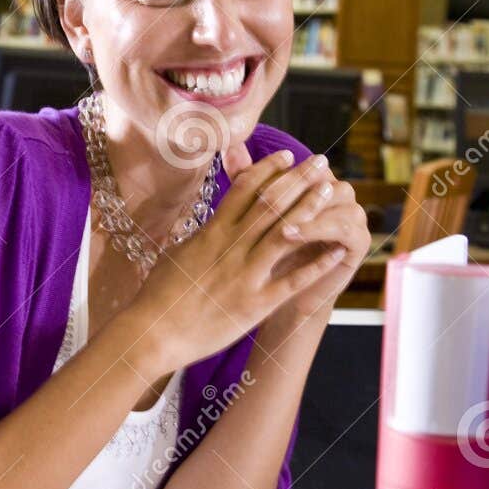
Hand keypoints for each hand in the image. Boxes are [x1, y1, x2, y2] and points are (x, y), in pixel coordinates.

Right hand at [123, 147, 349, 375]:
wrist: (152, 333)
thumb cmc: (158, 296)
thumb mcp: (178, 253)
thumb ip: (201, 236)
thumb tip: (212, 220)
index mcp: (212, 234)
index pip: (244, 190)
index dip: (269, 169)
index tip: (288, 155)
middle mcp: (230, 248)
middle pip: (271, 203)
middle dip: (298, 179)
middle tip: (321, 162)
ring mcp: (244, 276)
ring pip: (284, 233)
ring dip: (310, 209)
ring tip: (331, 192)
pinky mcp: (255, 305)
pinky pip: (292, 281)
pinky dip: (316, 264)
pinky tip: (336, 250)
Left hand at [260, 162, 370, 326]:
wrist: (286, 296)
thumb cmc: (267, 253)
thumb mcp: (255, 217)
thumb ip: (246, 181)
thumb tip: (229, 147)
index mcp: (315, 182)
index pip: (301, 166)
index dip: (279, 173)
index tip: (252, 186)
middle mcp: (338, 193)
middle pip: (322, 177)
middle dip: (295, 186)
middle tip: (268, 197)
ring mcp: (352, 215)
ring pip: (338, 197)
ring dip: (308, 208)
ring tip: (281, 226)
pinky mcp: (359, 240)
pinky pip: (345, 229)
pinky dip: (320, 230)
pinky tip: (295, 236)